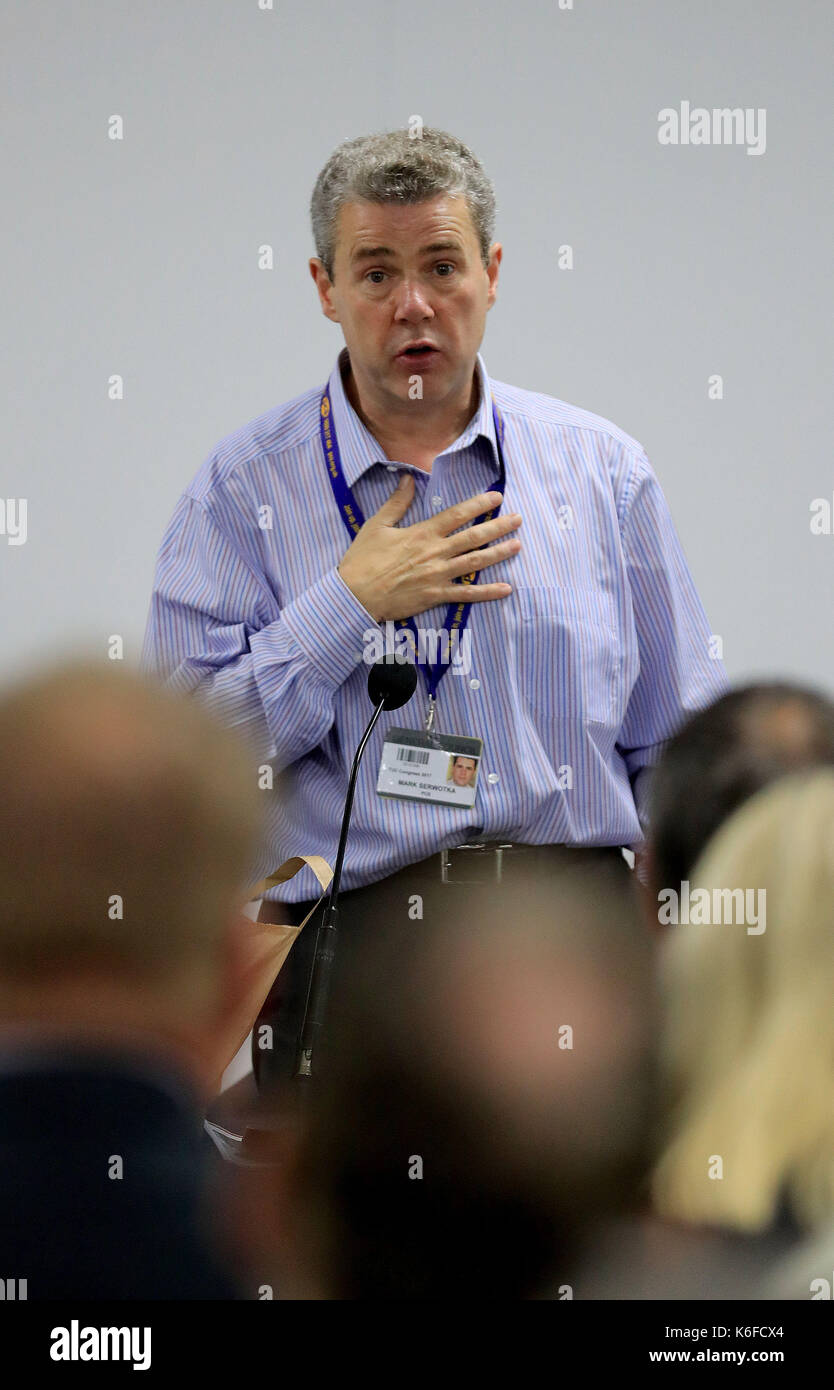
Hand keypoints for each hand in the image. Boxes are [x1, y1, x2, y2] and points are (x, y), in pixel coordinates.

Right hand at [337, 473, 522, 621]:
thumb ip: (396, 502)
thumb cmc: (363, 560)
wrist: (355, 595)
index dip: (479, 504)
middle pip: (473, 537)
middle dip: (498, 527)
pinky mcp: (435, 596)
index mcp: (422, 533)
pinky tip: (506, 588)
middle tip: (518, 519)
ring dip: (499, 553)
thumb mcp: (376, 525)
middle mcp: (435, 552)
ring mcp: (438, 575)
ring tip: (517, 545)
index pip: (457, 514)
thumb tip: (407, 478)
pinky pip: (466, 594)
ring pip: (475, 562)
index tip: (497, 497)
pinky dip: (488, 592)